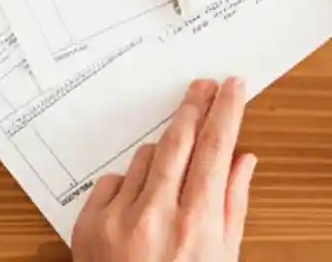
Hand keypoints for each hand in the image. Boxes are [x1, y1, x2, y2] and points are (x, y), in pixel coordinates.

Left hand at [71, 77, 256, 261]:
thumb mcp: (224, 258)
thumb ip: (233, 204)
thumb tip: (243, 160)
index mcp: (197, 223)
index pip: (216, 147)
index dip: (226, 110)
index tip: (232, 87)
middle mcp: (157, 216)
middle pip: (179, 139)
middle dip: (194, 108)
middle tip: (202, 88)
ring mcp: (118, 219)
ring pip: (145, 157)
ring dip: (162, 155)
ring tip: (172, 176)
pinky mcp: (88, 225)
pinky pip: (112, 181)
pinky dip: (127, 186)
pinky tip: (138, 205)